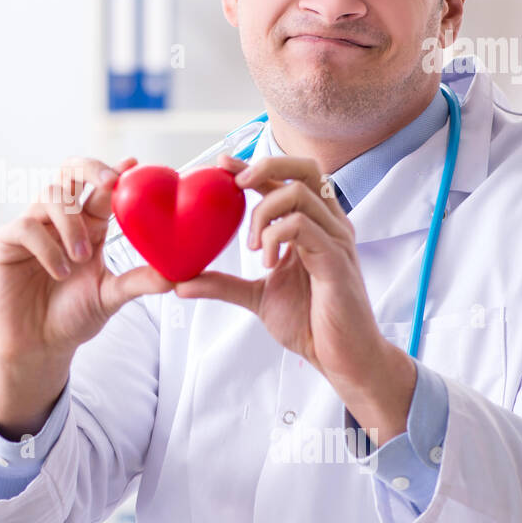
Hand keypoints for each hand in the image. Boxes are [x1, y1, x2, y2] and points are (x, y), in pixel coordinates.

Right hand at [0, 156, 175, 436]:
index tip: (133, 164)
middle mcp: (60, 220)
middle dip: (90, 168)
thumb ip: (139, 282)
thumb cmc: (73, 317)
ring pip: (50, 197)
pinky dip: (47, 248)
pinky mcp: (7, 242)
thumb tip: (176, 275)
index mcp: (89, 226)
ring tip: (80, 258)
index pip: (101, 189)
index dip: (115, 172)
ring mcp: (33, 228)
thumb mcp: (111, 297)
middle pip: (70, 172)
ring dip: (71, 224)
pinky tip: (59, 271)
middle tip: (109, 183)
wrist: (39, 345)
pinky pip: (26, 226)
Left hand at [171, 153, 412, 440]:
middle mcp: (329, 225)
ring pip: (300, 194)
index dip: (254, 166)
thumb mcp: (258, 297)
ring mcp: (336, 240)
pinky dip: (276, 236)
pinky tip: (267, 262)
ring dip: (264, 212)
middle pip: (306, 168)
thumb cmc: (310, 323)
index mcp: (313, 225)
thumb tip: (180, 284)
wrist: (341, 358)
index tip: (221, 164)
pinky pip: (303, 227)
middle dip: (267, 165)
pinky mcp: (337, 260)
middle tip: (236, 184)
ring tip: (252, 245)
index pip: (286, 179)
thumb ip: (223, 284)